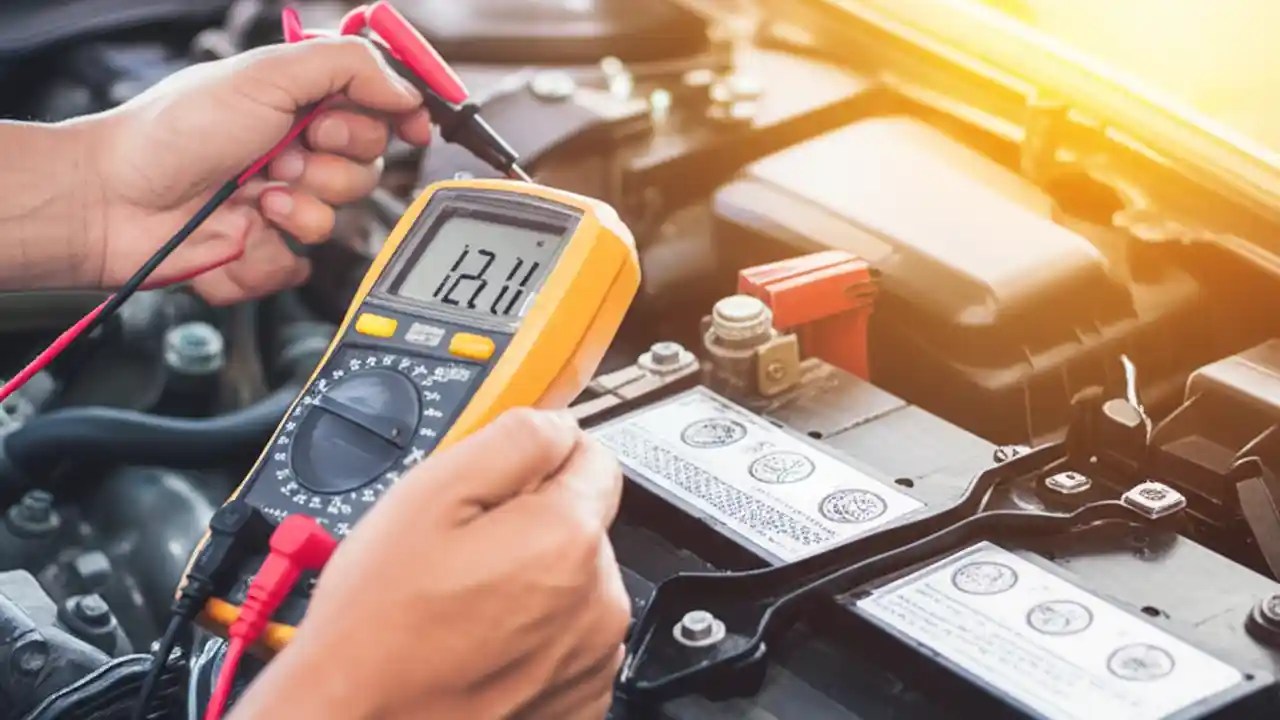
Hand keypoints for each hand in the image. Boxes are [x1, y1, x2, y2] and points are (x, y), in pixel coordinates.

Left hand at [84, 37, 431, 302]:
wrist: (114, 202)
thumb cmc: (172, 133)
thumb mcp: (265, 75)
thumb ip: (346, 68)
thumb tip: (406, 89)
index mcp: (299, 101)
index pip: (376, 105)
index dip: (400, 115)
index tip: (412, 126)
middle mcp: (296, 150)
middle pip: (368, 166)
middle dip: (334, 165)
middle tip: (291, 153)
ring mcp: (282, 203)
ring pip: (340, 219)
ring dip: (301, 209)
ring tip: (256, 195)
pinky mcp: (267, 251)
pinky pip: (301, 264)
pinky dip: (269, 252)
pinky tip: (238, 230)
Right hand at [232, 409, 630, 718]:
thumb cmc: (378, 628)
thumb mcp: (427, 496)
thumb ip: (509, 440)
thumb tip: (554, 421)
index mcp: (568, 538)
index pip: (594, 456)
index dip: (543, 456)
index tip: (506, 474)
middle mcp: (599, 601)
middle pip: (582, 524)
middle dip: (533, 522)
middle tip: (461, 547)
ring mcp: (591, 659)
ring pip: (576, 585)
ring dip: (534, 582)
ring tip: (462, 602)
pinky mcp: (578, 701)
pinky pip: (569, 642)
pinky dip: (535, 636)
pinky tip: (479, 642)